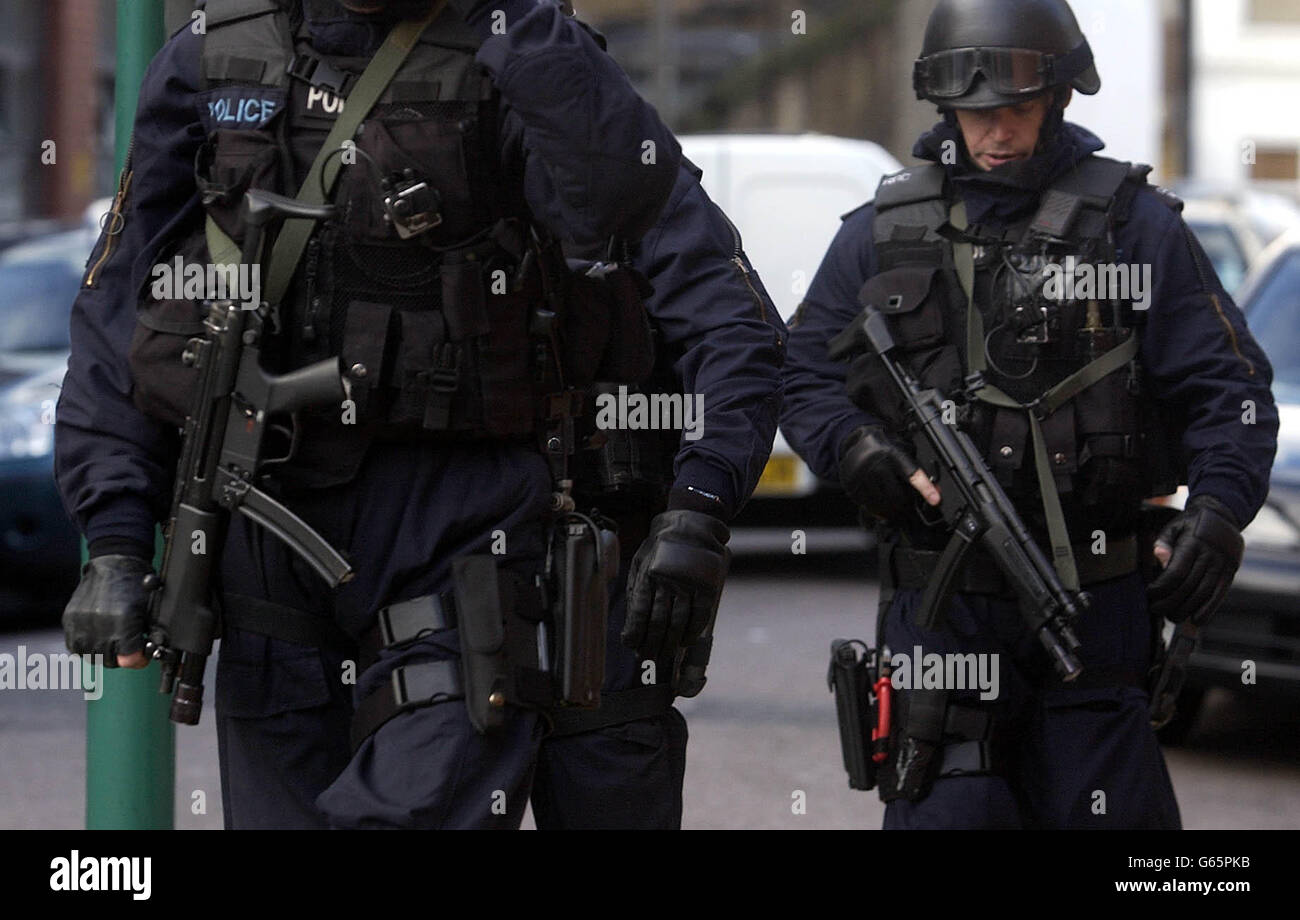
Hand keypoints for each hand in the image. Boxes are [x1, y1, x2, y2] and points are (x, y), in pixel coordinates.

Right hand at [62, 555, 154, 668]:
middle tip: (128, 648)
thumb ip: (145, 636)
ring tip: (113, 643)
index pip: (128, 659)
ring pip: (91, 657)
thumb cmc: (136, 584)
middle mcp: (100, 623)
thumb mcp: (149, 610)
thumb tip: (141, 658)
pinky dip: (86, 648)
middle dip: (122, 657)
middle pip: (110, 660)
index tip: (141, 656)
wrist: (114, 562)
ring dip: (103, 654)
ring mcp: (82, 622)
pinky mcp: (70, 619)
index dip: (137, 660)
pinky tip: (97, 640)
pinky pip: (75, 647)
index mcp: (123, 620)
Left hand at [623, 510, 729, 662]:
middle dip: (651, 644)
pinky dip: (691, 632)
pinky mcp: (707, 586)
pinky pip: (699, 616)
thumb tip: (631, 621)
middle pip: (658, 622)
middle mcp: (668, 581)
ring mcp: (689, 584)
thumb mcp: (639, 560)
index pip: (639, 611)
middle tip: (647, 658)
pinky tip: (684, 642)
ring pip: (678, 622)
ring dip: (670, 643)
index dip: (635, 633)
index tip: (631, 647)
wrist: (691, 523)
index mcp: (648, 574)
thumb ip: (635, 588)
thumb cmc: (660, 545)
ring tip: (664, 655)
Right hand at [838, 426, 940, 522]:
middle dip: (906, 505)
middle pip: (898, 496)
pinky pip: (868, 505)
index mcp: (893, 454)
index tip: (935, 499)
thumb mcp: (902, 450)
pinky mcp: (853, 485)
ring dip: (892, 511)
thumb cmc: (883, 446)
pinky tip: (881, 506)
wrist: (855, 441)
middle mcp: (877, 465)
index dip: (925, 488)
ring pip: (883, 504)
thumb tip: (936, 490)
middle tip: (908, 506)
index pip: (913, 474)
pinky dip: (877, 510)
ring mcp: (863, 476)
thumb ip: (917, 468)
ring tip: (895, 509)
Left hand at [1148, 494, 1243, 624]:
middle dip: (1170, 603)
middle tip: (1156, 610)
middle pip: (1189, 587)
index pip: (1176, 572)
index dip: (1161, 588)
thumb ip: (1163, 542)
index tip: (1149, 594)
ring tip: (1172, 617)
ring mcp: (1222, 565)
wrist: (1223, 515)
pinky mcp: (1230, 573)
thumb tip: (1158, 557)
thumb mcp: (1173, 526)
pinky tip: (1196, 621)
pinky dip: (1208, 610)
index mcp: (1193, 544)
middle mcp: (1210, 556)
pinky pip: (1220, 596)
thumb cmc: (1191, 523)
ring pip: (1204, 594)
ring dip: (1187, 610)